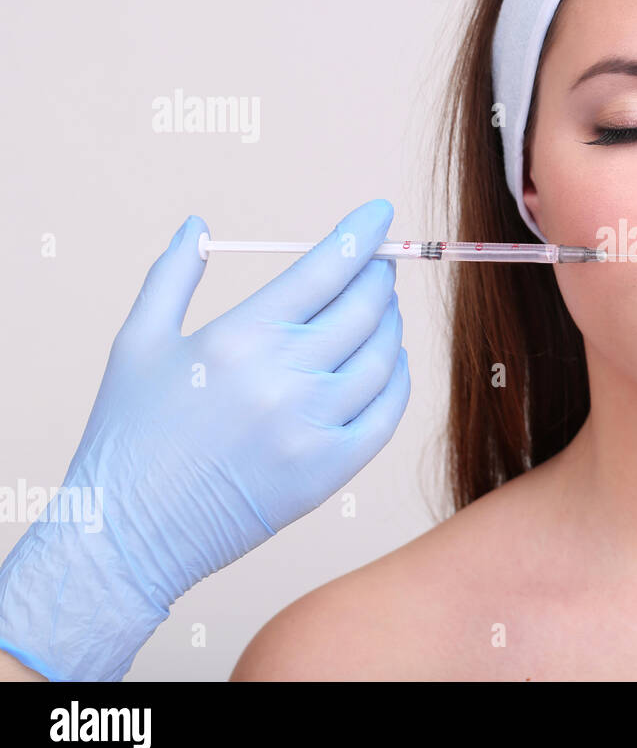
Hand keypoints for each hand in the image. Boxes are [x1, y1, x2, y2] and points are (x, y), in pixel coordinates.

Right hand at [0, 199, 410, 679]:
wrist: (129, 533)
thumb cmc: (130, 434)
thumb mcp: (138, 342)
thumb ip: (173, 275)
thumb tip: (198, 225)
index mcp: (239, 338)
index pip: (323, 269)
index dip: (361, 235)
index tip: (380, 214)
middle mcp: (284, 379)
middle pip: (363, 309)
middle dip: (378, 278)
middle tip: (379, 267)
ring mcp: (311, 428)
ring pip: (382, 358)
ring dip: (390, 325)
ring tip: (382, 311)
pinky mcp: (328, 471)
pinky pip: (387, 415)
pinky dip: (397, 381)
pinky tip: (389, 364)